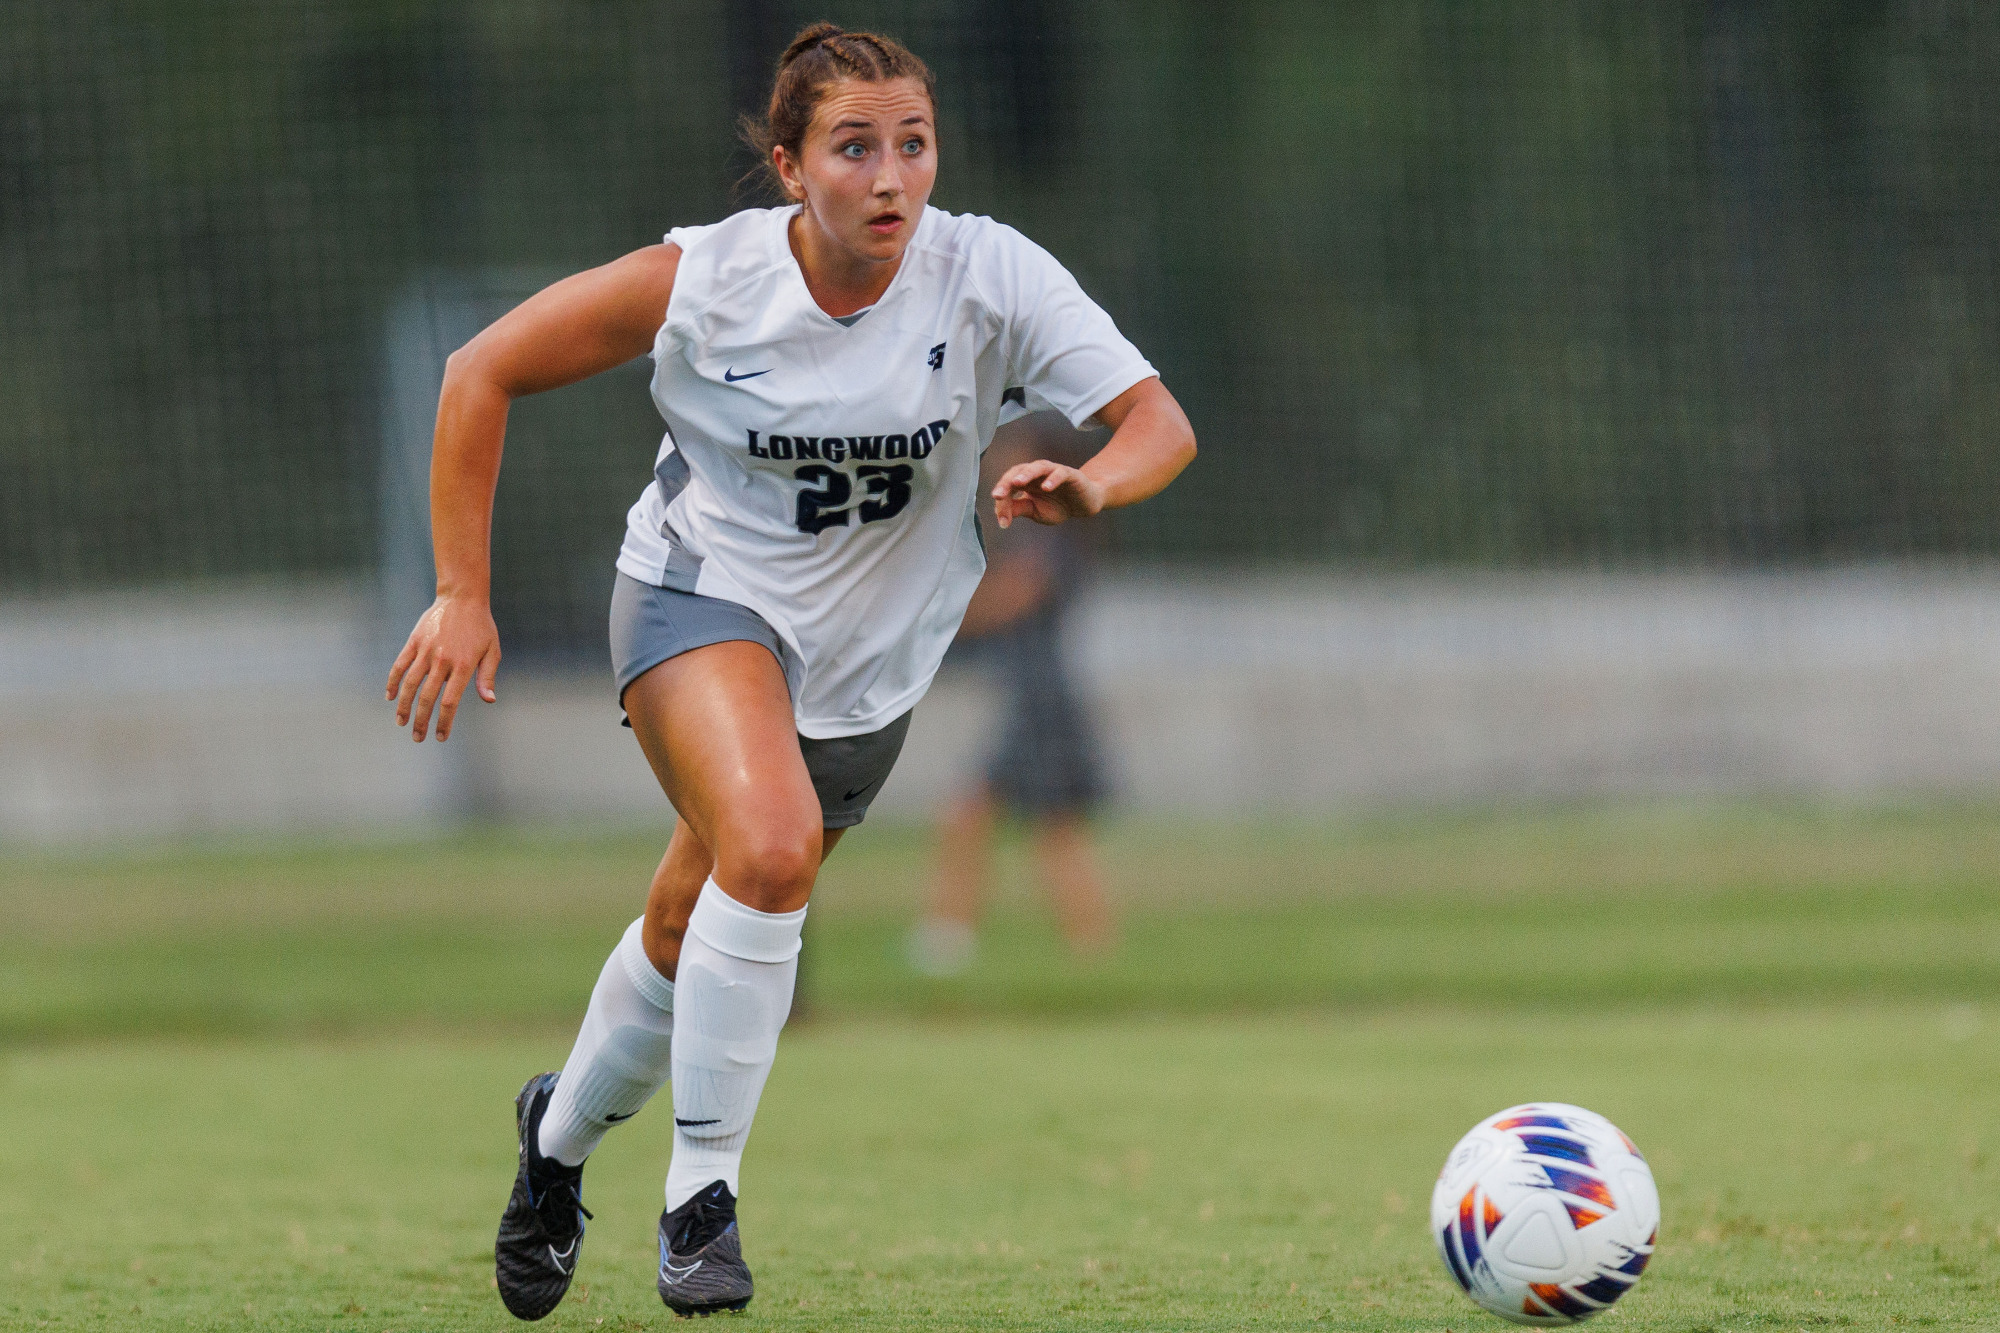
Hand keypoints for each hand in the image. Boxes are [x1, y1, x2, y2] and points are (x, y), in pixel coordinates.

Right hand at [386, 595, 500, 741]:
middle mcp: (442, 660)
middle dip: (421, 721)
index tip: (440, 737)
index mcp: (463, 666)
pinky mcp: (414, 642)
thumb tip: (489, 701)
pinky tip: (390, 697)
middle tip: (418, 738)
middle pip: (427, 698)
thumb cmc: (481, 627)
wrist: (462, 597)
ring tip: (401, 723)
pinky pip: (400, 665)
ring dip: (403, 706)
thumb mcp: (492, 651)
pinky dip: (393, 682)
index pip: (450, 701)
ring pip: (410, 684)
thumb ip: (487, 677)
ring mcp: (426, 651)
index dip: (444, 722)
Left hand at [991, 459, 1104, 527]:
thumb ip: (1019, 509)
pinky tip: (1046, 487)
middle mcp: (1037, 473)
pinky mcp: (1070, 474)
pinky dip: (1052, 479)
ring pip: (1038, 467)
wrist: (1084, 505)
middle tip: (998, 495)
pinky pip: (1060, 473)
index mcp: (1025, 481)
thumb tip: (1001, 517)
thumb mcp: (1035, 511)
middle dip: (1006, 482)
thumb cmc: (1058, 506)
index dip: (1002, 501)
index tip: (1002, 520)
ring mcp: (1053, 471)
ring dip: (1026, 474)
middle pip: (1018, 471)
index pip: (1008, 486)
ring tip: (1017, 483)